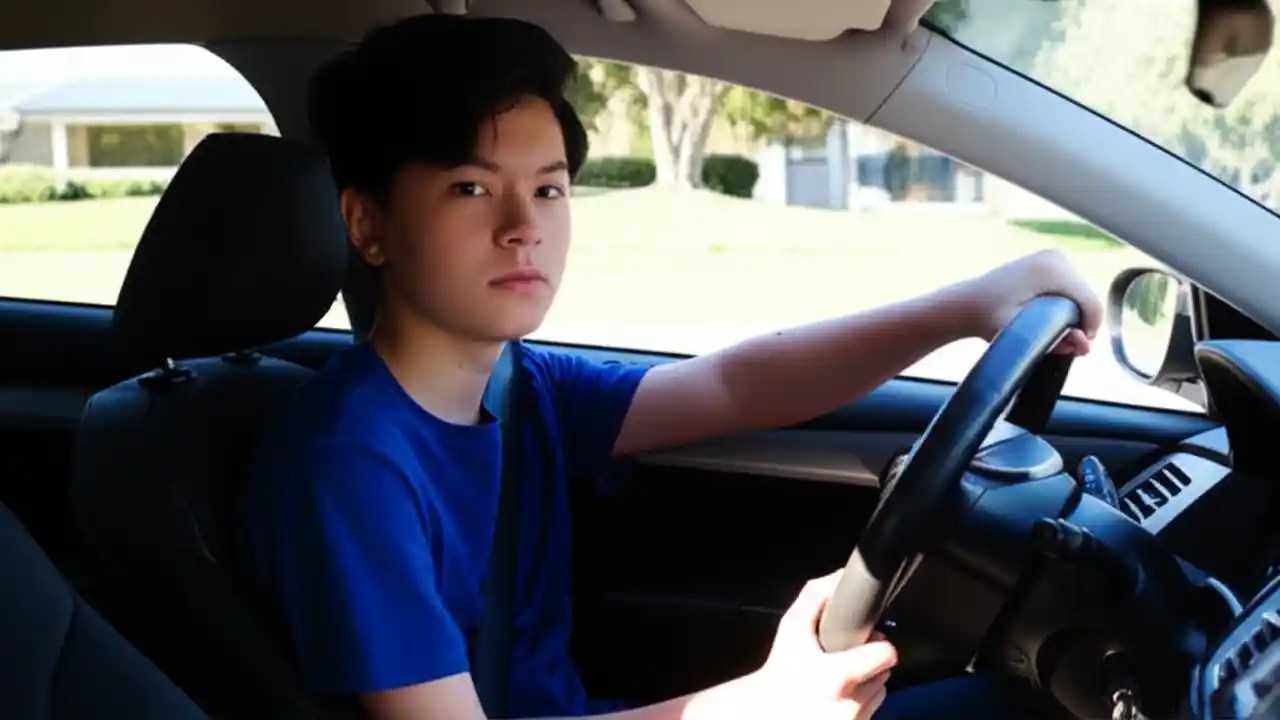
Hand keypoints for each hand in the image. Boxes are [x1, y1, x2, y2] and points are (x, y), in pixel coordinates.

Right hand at [742, 571, 897, 719]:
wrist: (763, 712)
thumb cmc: (779, 669)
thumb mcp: (791, 628)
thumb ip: (815, 597)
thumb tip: (839, 576)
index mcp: (837, 677)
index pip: (887, 654)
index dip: (877, 644)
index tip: (865, 643)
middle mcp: (848, 706)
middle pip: (884, 674)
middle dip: (868, 666)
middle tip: (843, 662)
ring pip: (879, 694)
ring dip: (865, 686)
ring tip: (837, 683)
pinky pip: (868, 714)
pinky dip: (857, 706)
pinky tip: (835, 701)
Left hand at [956, 249, 1102, 355]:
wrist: (967, 301)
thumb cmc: (988, 320)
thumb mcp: (1022, 335)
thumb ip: (1055, 341)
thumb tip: (1086, 345)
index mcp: (1051, 271)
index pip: (1090, 302)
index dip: (1091, 328)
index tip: (1078, 349)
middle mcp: (1055, 257)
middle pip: (1088, 296)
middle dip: (1083, 321)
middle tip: (1064, 343)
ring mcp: (1053, 255)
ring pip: (1082, 291)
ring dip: (1076, 312)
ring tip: (1054, 330)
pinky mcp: (1050, 258)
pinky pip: (1073, 285)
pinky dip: (1068, 301)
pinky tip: (1049, 316)